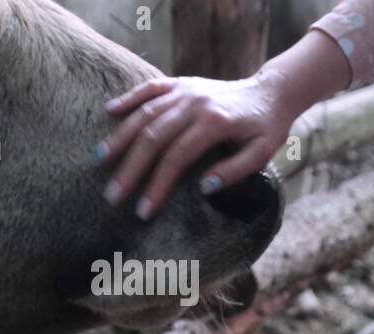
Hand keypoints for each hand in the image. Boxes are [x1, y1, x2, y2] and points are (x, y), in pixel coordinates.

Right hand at [96, 72, 294, 220]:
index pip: (177, 158)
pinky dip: (129, 99)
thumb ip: (235, 171)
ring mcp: (185, 90)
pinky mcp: (180, 83)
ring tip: (101, 160)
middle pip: (153, 137)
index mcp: (214, 123)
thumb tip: (204, 189)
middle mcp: (195, 104)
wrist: (272, 92)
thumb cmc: (266, 128)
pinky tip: (109, 112)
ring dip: (121, 138)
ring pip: (145, 113)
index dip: (157, 185)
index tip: (143, 210)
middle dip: (131, 169)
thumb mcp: (262, 153)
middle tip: (113, 195)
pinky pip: (150, 88)